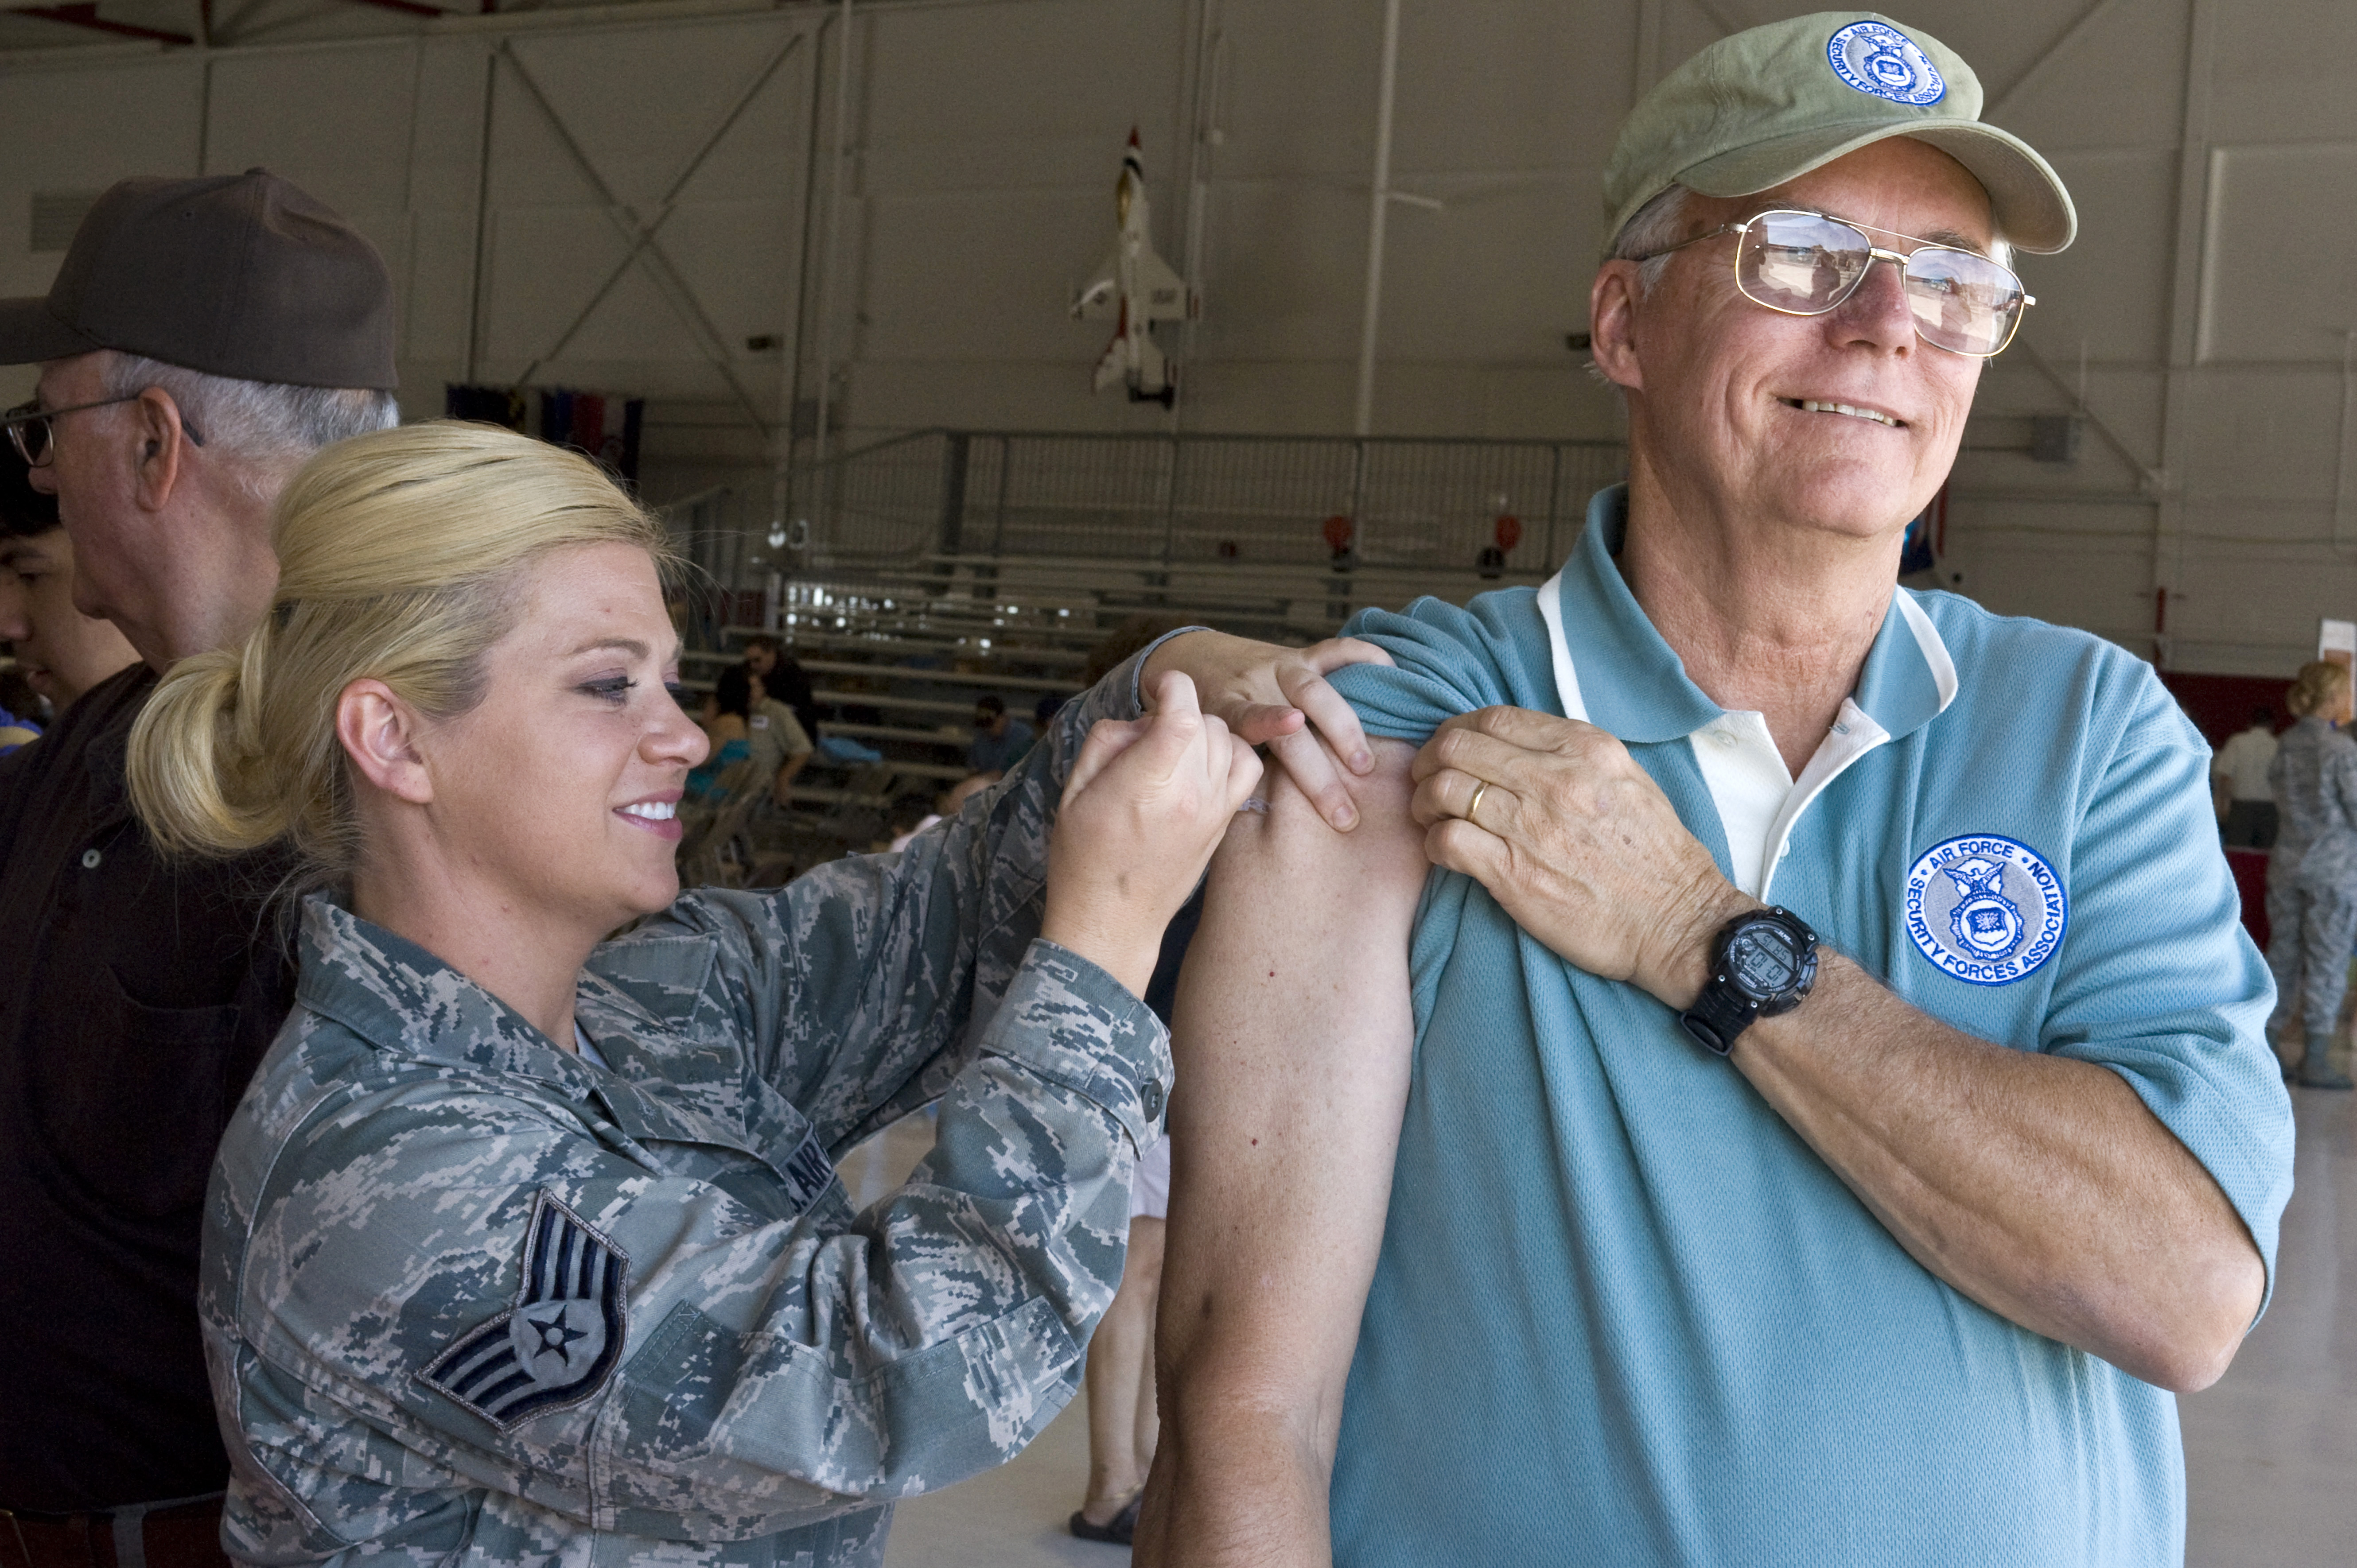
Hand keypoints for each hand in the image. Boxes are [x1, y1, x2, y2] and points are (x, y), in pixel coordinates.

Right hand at [1044, 671, 1264, 995]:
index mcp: (1147, 785)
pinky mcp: (1224, 823)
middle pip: (1206, 721)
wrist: (1113, 921)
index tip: (1157, 688)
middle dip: (1178, 711)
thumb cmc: (1084, 858)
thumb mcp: (1074, 791)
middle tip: (1150, 731)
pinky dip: (1232, 753)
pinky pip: (1248, 767)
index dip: (1172, 687)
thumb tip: (1141, 719)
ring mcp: (1214, 810)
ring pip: (1229, 739)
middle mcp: (1191, 796)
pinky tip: (1204, 763)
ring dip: (1203, 731)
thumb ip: (1107, 741)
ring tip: (1174, 749)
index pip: (1183, 714)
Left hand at [1141, 631, 1392, 830]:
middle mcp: (1256, 686)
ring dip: (1345, 728)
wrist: (1191, 660)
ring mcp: (1280, 668)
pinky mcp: (1299, 655)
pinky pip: (1334, 652)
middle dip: (1320, 772)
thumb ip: (1211, 767)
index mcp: (1227, 708)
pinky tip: (1391, 669)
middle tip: (1344, 815)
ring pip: (1317, 691)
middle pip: (1292, 727)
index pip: (1249, 716)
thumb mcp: (1194, 741)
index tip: (1293, 724)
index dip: (1270, 718)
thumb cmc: (1199, 719)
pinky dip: (1364, 656)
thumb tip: (1221, 817)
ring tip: (1366, 766)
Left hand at [1409, 706, 1751, 1007]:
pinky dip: (1433, 842)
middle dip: (1429, 761)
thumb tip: (1521, 745)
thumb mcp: (1626, 779)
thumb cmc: (1656, 855)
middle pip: (1457, 747)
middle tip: (1426, 781)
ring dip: (1424, 802)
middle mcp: (1554, 779)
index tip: (1449, 748)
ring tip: (1429, 817)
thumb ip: (1573, 755)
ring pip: (1444, 790)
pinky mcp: (1514, 874)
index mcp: (1583, 748)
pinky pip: (1447, 841)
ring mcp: (1531, 826)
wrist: (1678, 921)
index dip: (1457, 730)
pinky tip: (1443, 851)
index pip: (1493, 718)